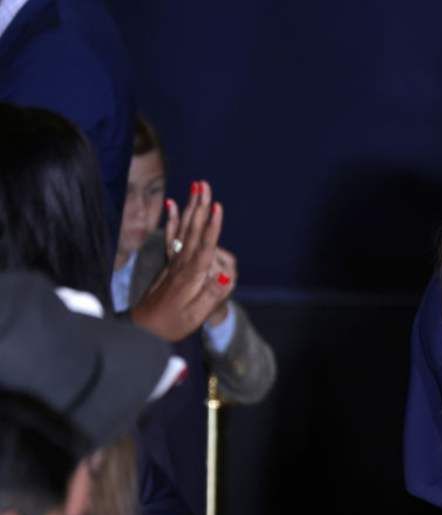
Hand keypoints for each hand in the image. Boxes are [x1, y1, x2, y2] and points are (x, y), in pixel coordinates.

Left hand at [131, 181, 231, 341]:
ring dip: (191, 206)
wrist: (142, 329)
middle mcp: (181, 264)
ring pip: (184, 228)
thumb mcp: (194, 317)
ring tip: (196, 187)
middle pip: (193, 230)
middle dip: (200, 206)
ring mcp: (174, 262)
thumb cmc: (171, 325)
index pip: (204, 247)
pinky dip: (172, 219)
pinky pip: (171, 236)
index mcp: (191, 276)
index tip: (216, 207)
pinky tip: (172, 204)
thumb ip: (210, 295)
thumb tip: (225, 275)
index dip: (212, 226)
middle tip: (204, 184)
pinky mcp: (169, 263)